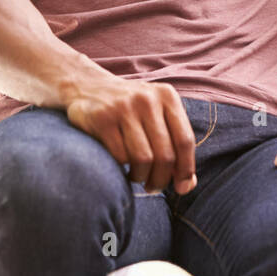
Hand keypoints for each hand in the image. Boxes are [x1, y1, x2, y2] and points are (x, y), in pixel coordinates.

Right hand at [65, 76, 196, 194]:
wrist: (88, 87)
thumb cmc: (131, 109)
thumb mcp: (157, 116)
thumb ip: (175, 144)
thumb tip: (188, 185)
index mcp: (167, 96)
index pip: (185, 140)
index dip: (186, 169)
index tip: (182, 188)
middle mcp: (147, 99)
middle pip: (165, 154)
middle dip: (161, 179)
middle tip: (153, 187)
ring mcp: (123, 107)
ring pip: (143, 159)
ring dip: (141, 176)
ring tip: (137, 176)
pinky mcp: (102, 119)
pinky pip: (120, 156)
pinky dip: (122, 168)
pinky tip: (121, 167)